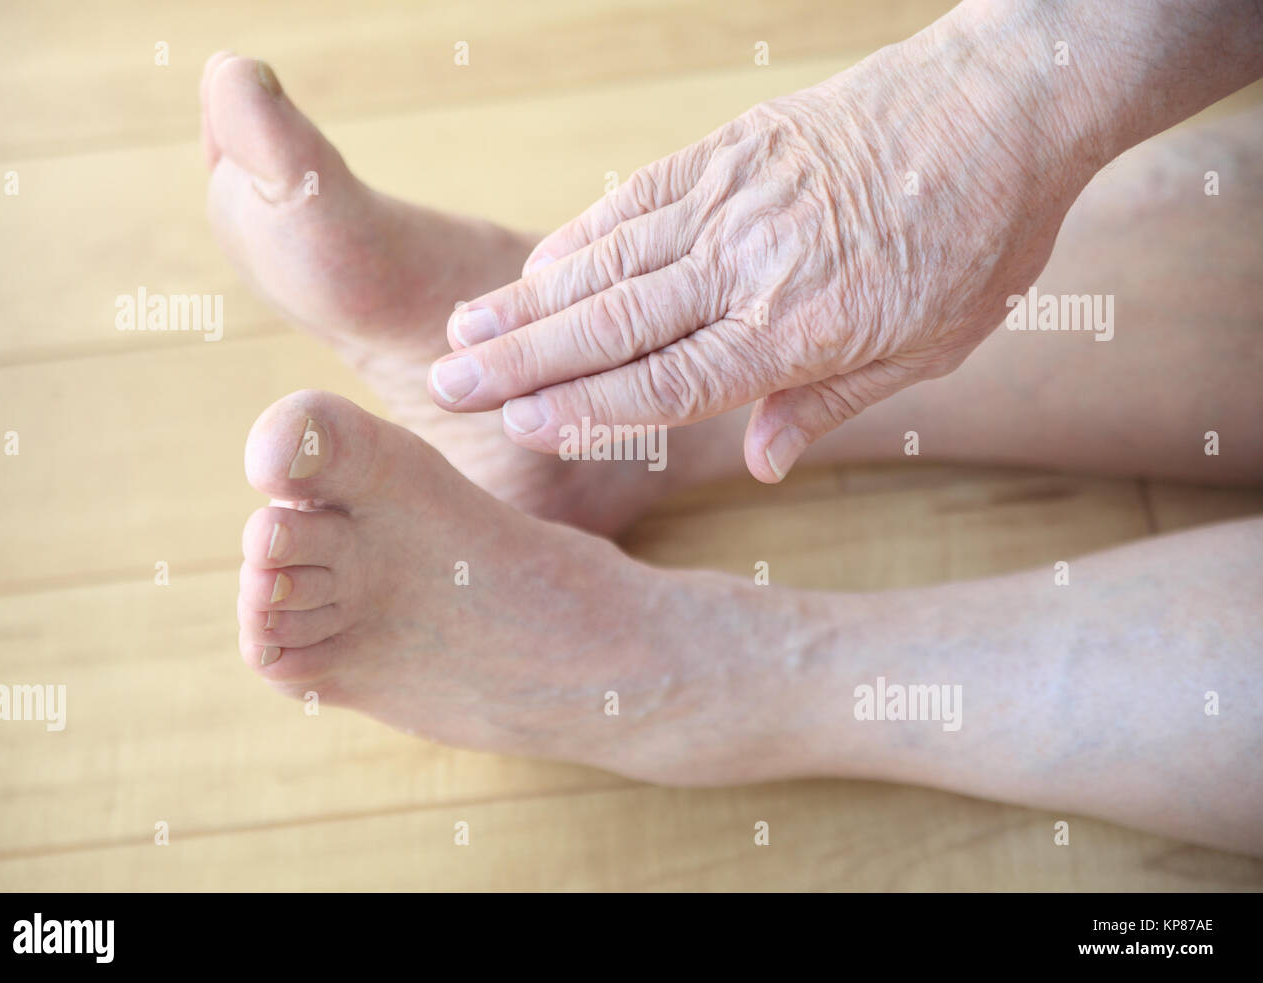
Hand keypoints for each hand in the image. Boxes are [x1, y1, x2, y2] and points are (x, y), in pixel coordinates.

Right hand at [428, 10, 1094, 479]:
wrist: (1007, 104)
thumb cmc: (981, 237)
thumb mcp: (930, 348)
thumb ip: (828, 404)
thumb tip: (757, 462)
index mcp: (804, 328)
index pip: (668, 382)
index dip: (586, 409)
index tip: (517, 424)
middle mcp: (752, 265)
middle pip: (614, 324)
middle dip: (521, 360)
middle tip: (448, 383)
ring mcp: (733, 199)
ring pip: (609, 262)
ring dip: (528, 301)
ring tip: (462, 330)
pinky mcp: (730, 151)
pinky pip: (636, 202)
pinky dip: (580, 238)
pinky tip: (536, 267)